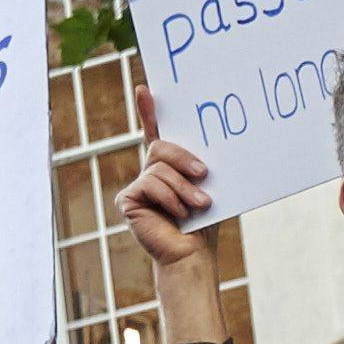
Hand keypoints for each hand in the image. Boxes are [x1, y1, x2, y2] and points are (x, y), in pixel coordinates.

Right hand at [119, 84, 217, 273]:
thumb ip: (202, 165)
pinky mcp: (127, 200)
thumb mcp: (208, 187)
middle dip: (184, 158)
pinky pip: (151, 184)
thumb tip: (215, 144)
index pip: (157, 134)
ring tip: (200, 205)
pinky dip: (170, 199)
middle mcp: (149, 173)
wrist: (193, 253)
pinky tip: (179, 215)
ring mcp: (137, 186)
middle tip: (205, 174)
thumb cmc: (205, 223)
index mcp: (168, 167)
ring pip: (159, 167)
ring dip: (184, 188)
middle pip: (160, 146)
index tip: (145, 89)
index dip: (149, 111)